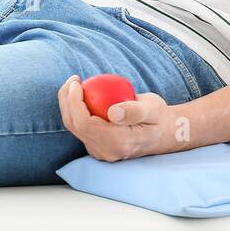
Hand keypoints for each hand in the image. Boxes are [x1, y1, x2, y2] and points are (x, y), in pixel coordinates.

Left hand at [57, 76, 180, 160]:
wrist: (162, 133)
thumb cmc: (158, 117)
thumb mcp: (153, 108)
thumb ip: (135, 111)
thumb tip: (112, 112)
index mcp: (118, 143)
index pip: (86, 124)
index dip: (75, 103)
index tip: (77, 83)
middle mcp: (106, 151)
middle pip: (75, 126)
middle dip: (67, 101)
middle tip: (73, 79)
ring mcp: (100, 151)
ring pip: (75, 128)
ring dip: (68, 105)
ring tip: (75, 83)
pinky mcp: (98, 146)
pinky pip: (81, 127)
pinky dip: (77, 110)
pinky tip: (81, 93)